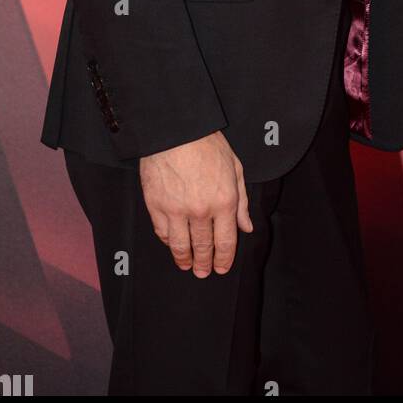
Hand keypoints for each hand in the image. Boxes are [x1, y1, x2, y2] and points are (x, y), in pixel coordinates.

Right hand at [139, 131, 253, 274]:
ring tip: (187, 265)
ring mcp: (176, 211)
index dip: (223, 260)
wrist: (177, 131)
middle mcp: (201, 211)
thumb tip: (246, 227)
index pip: (225, 242)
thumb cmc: (208, 145)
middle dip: (204, 264)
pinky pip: (162, 233)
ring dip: (184, 259)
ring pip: (181, 246)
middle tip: (203, 272)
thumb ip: (242, 202)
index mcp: (224, 202)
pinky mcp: (156, 206)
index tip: (221, 268)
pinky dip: (168, 242)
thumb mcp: (235, 169)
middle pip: (203, 248)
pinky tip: (172, 245)